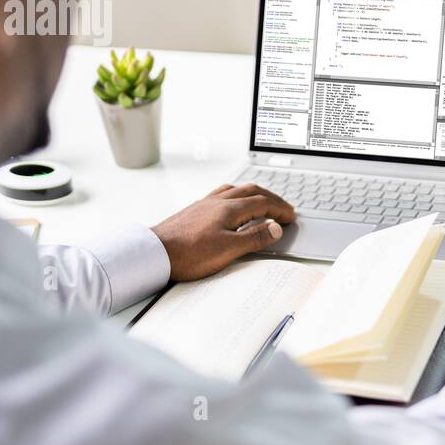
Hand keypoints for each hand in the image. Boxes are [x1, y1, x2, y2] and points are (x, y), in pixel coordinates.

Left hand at [151, 184, 295, 280]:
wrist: (154, 253)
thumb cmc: (188, 254)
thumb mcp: (228, 250)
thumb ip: (255, 237)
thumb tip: (276, 228)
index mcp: (229, 209)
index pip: (263, 203)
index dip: (279, 209)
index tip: (290, 217)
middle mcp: (217, 202)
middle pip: (251, 191)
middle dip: (271, 197)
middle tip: (283, 207)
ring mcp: (204, 204)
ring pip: (235, 190)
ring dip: (253, 193)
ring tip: (262, 200)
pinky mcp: (195, 210)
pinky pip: (221, 194)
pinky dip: (235, 195)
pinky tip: (231, 204)